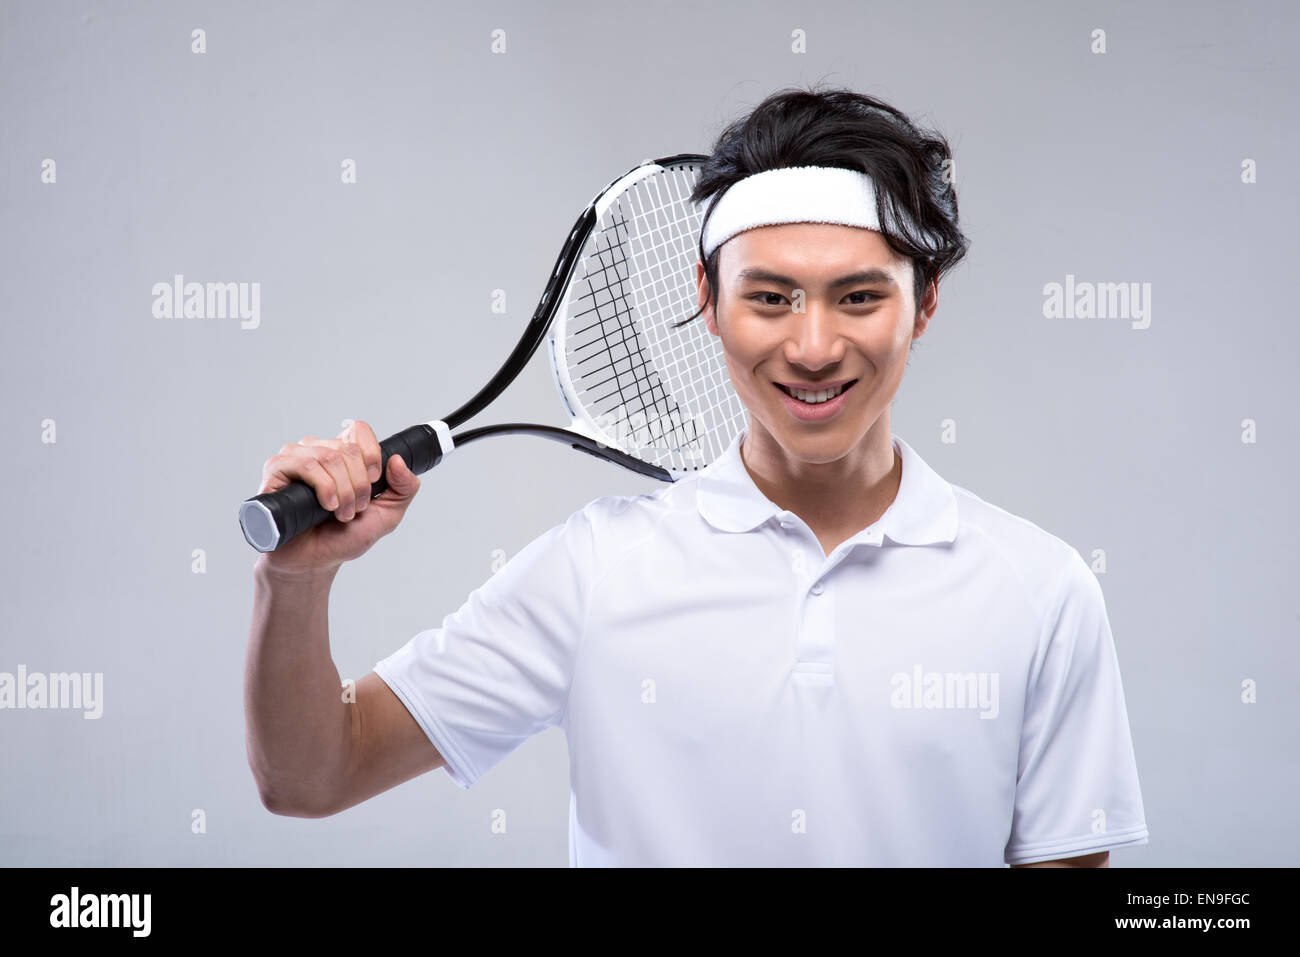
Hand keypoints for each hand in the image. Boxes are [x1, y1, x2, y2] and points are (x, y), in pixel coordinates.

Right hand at [254, 420, 420, 575]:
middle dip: (359, 485)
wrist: (314, 561)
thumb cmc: (344, 537)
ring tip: (340, 513)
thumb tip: (397, 460)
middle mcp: (317, 450)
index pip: (358, 430)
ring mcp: (294, 457)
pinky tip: (326, 506)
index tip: (373, 483)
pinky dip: (323, 486)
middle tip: (354, 510)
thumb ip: (404, 488)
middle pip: (347, 448)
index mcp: (341, 454)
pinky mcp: (276, 470)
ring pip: (328, 456)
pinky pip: (305, 464)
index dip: (371, 455)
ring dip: (343, 490)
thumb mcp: (387, 514)